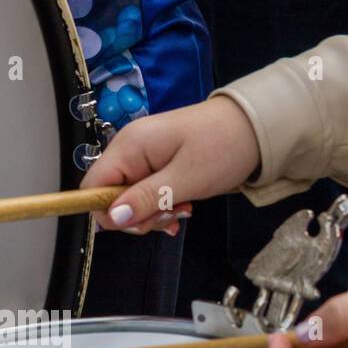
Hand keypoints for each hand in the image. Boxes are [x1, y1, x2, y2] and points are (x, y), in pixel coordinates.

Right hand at [81, 95, 259, 235]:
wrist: (255, 126)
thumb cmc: (223, 146)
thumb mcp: (185, 179)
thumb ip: (146, 199)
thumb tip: (111, 219)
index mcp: (129, 146)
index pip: (92, 186)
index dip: (107, 211)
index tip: (138, 221)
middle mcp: (130, 150)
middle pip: (110, 197)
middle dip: (137, 215)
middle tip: (170, 215)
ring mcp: (143, 157)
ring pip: (130, 200)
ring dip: (153, 213)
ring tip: (182, 209)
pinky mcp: (157, 166)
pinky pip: (146, 194)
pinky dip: (161, 207)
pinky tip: (181, 208)